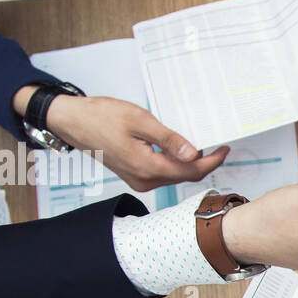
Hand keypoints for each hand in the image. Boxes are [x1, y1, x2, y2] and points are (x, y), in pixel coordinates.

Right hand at [17, 89, 229, 192]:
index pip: (190, 171)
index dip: (211, 161)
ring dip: (189, 164)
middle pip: (184, 176)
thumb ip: (169, 139)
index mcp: (146, 168)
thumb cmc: (101, 116)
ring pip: (174, 176)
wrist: (73, 121)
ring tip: (203, 145)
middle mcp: (143, 180)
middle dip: (204, 163)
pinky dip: (174, 163)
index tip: (224, 149)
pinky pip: (162, 173)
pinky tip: (180, 149)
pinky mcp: (135, 175)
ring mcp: (138, 180)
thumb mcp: (140, 121)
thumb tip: (193, 154)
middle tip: (218, 145)